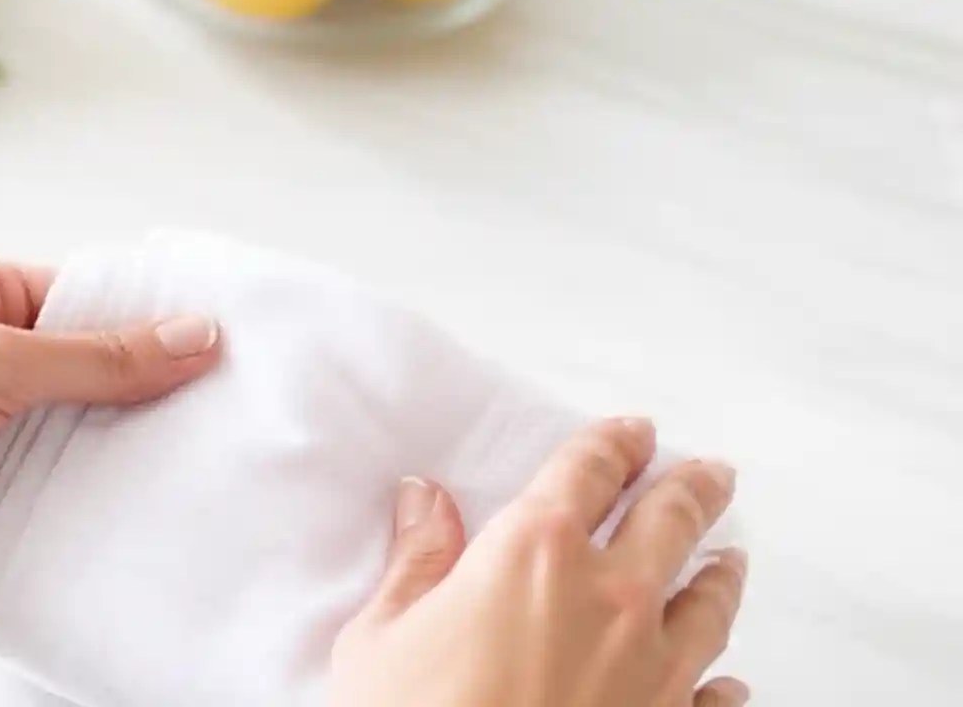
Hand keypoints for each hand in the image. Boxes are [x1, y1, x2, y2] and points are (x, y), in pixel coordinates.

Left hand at [0, 259, 220, 616]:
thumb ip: (98, 359)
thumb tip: (191, 336)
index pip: (88, 306)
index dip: (154, 328)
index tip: (224, 352)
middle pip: (87, 383)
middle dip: (145, 406)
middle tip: (225, 423)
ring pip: (67, 452)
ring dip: (113, 469)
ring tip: (194, 480)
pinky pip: (37, 514)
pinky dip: (75, 523)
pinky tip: (129, 531)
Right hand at [330, 418, 748, 706]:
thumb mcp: (382, 638)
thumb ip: (416, 561)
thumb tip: (422, 500)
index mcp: (534, 552)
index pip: (588, 471)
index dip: (614, 444)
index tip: (632, 432)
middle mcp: (608, 596)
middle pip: (670, 520)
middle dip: (693, 489)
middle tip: (709, 473)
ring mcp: (650, 667)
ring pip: (709, 601)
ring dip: (721, 573)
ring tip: (730, 558)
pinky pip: (715, 697)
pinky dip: (725, 684)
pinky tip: (730, 681)